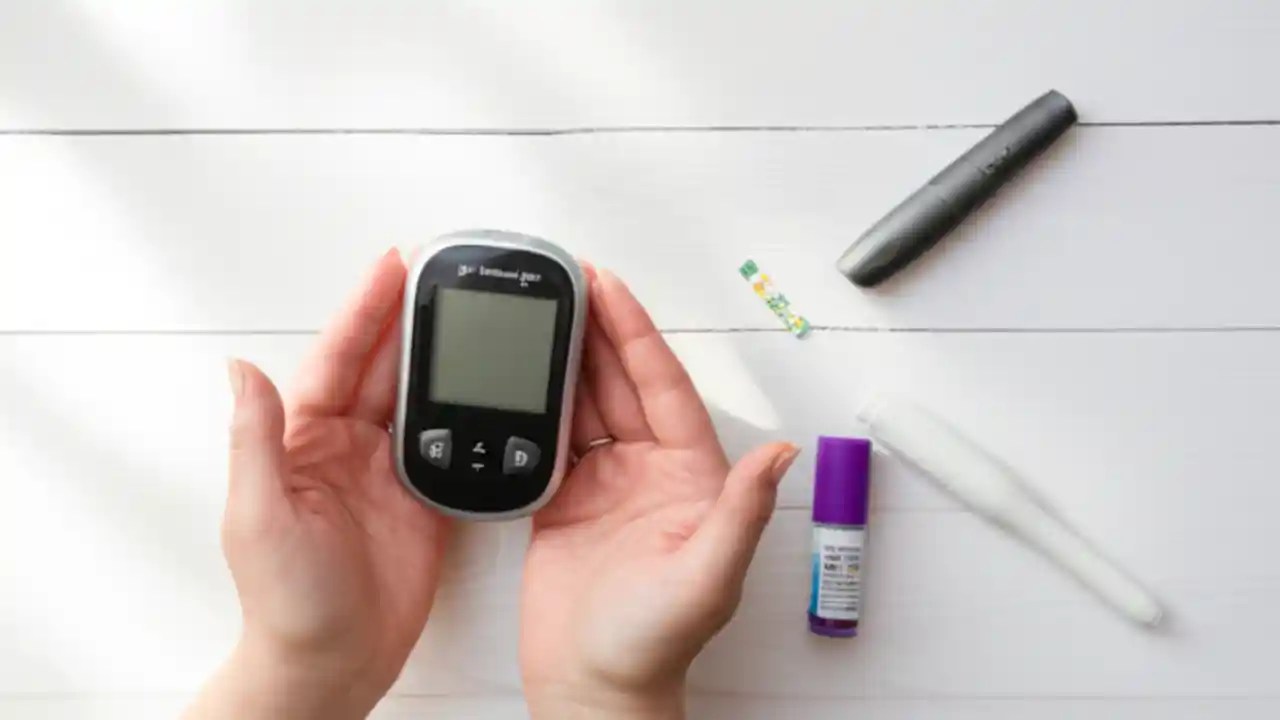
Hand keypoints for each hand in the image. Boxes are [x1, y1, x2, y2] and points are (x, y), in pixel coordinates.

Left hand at [185, 250, 449, 719]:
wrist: (332, 662)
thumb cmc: (285, 601)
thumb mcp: (257, 515)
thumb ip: (256, 439)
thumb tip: (240, 368)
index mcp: (303, 440)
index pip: (338, 358)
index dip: (365, 310)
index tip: (391, 266)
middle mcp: (346, 447)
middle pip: (384, 366)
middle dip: (410, 316)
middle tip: (440, 272)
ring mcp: (387, 471)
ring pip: (419, 396)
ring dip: (441, 355)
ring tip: (469, 312)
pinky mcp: (423, 498)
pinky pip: (450, 439)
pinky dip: (469, 409)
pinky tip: (488, 384)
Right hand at [520, 267, 798, 718]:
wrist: (592, 688)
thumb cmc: (654, 644)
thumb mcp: (708, 577)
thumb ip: (741, 512)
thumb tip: (783, 454)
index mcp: (691, 475)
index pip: (662, 384)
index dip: (634, 332)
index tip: (608, 287)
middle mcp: (650, 469)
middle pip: (621, 381)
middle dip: (595, 329)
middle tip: (565, 281)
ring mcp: (605, 483)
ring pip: (585, 401)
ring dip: (565, 357)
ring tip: (540, 311)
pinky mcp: (564, 500)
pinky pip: (551, 435)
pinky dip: (535, 403)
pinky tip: (518, 374)